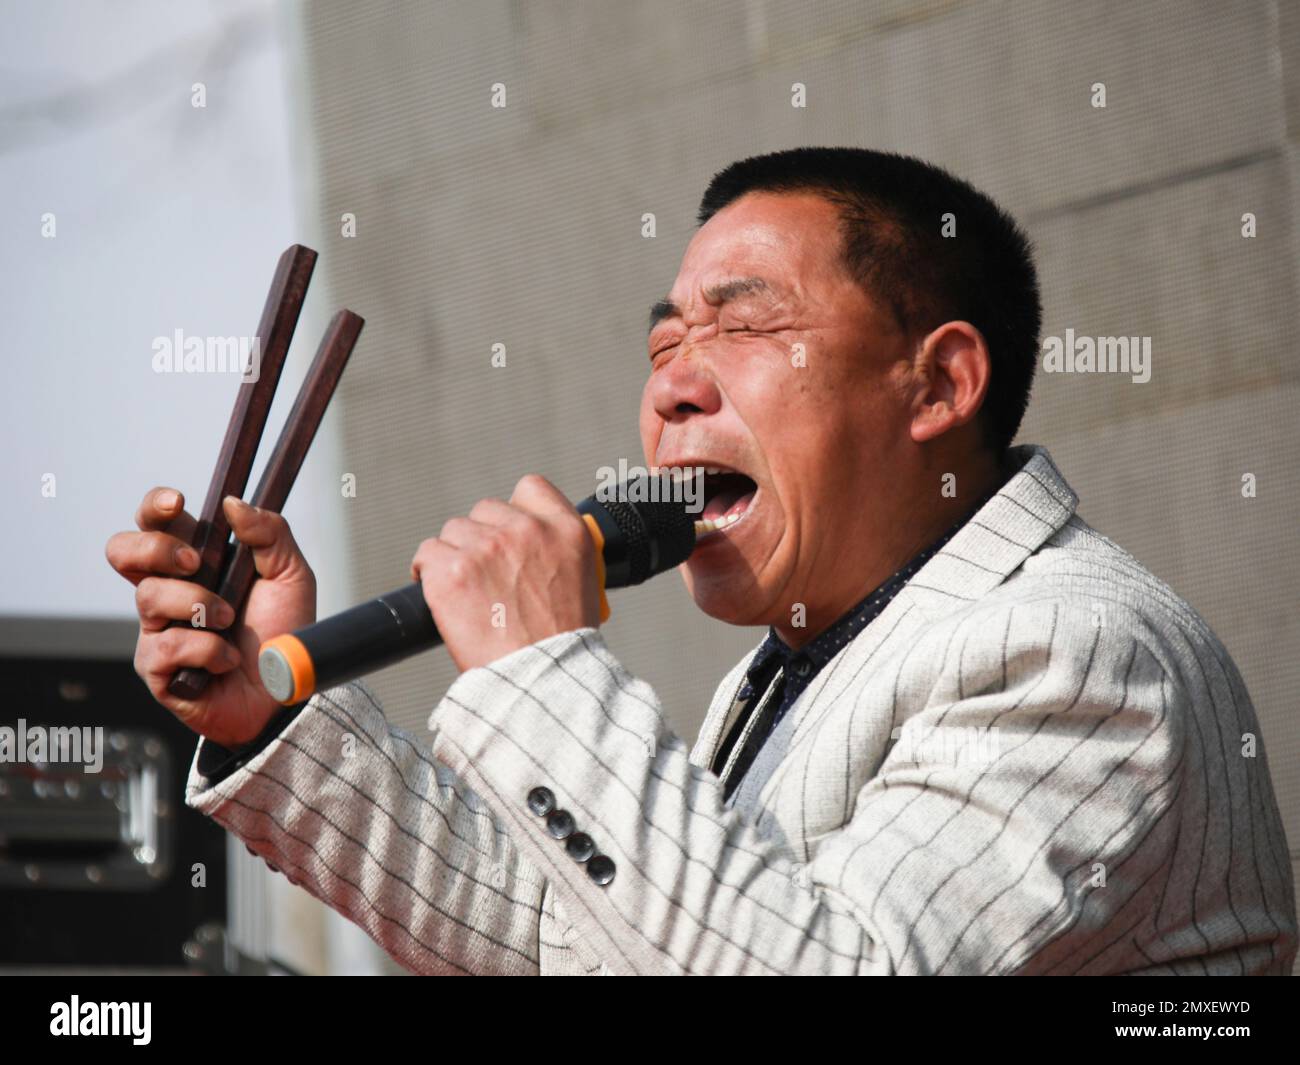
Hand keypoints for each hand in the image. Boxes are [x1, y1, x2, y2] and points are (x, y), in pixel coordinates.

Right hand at [105, 487, 316, 746]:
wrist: (289, 688)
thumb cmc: (285, 631)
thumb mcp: (292, 575)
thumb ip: (270, 533)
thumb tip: (233, 504)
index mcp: (196, 561)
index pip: (155, 522)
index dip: (155, 507)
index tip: (178, 502)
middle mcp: (170, 590)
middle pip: (122, 551)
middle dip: (154, 549)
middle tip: (195, 563)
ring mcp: (158, 628)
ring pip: (148, 596)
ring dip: (198, 603)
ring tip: (229, 621)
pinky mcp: (156, 668)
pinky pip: (167, 645)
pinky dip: (208, 649)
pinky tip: (227, 659)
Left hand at [410, 475, 600, 672]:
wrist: (542, 680)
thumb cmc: (561, 644)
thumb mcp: (583, 583)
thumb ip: (556, 552)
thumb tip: (530, 550)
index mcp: (566, 530)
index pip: (531, 488)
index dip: (514, 510)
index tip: (506, 531)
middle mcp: (526, 530)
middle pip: (484, 511)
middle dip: (481, 538)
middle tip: (484, 575)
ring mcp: (487, 547)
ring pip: (453, 532)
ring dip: (454, 557)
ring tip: (466, 593)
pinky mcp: (452, 570)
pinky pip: (427, 554)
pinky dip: (428, 574)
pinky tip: (441, 594)